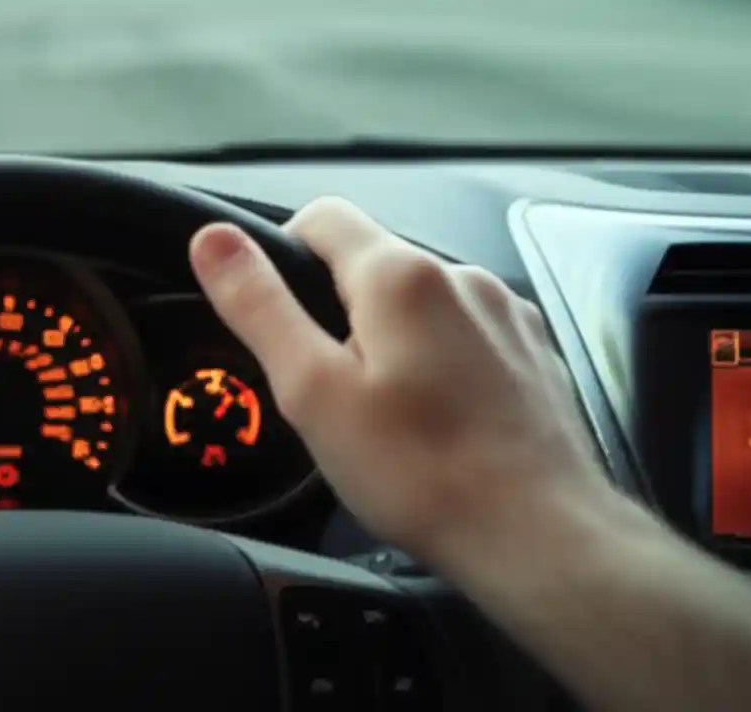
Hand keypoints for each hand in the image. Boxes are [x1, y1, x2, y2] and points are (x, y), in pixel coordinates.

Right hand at [189, 198, 607, 566]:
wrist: (537, 535)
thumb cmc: (420, 473)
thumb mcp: (312, 392)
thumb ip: (259, 307)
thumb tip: (212, 239)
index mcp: (400, 275)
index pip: (321, 216)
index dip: (282, 254)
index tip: (278, 318)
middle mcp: (461, 276)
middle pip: (371, 263)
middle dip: (337, 311)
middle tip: (328, 390)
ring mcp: (505, 312)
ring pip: (420, 303)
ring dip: (391, 339)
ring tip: (386, 416)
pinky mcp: (532, 351)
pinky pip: (464, 334)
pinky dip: (439, 362)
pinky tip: (437, 422)